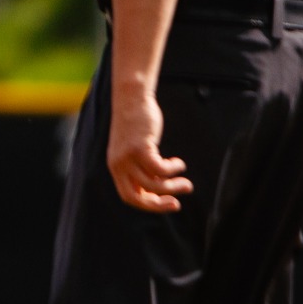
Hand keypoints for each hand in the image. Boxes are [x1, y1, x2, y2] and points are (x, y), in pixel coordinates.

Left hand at [107, 87, 191, 212]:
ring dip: (173, 187)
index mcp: (115, 167)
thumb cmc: (136, 124)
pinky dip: (172, 170)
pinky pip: (159, 169)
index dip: (148, 204)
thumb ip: (143, 167)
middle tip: (177, 204)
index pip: (129, 197)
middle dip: (158, 205)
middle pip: (137, 197)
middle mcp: (118, 165)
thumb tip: (161, 187)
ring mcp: (127, 157)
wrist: (131, 98)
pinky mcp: (139, 147)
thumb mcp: (135, 149)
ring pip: (153, 184)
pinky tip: (179, 163)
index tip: (167, 202)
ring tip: (186, 184)